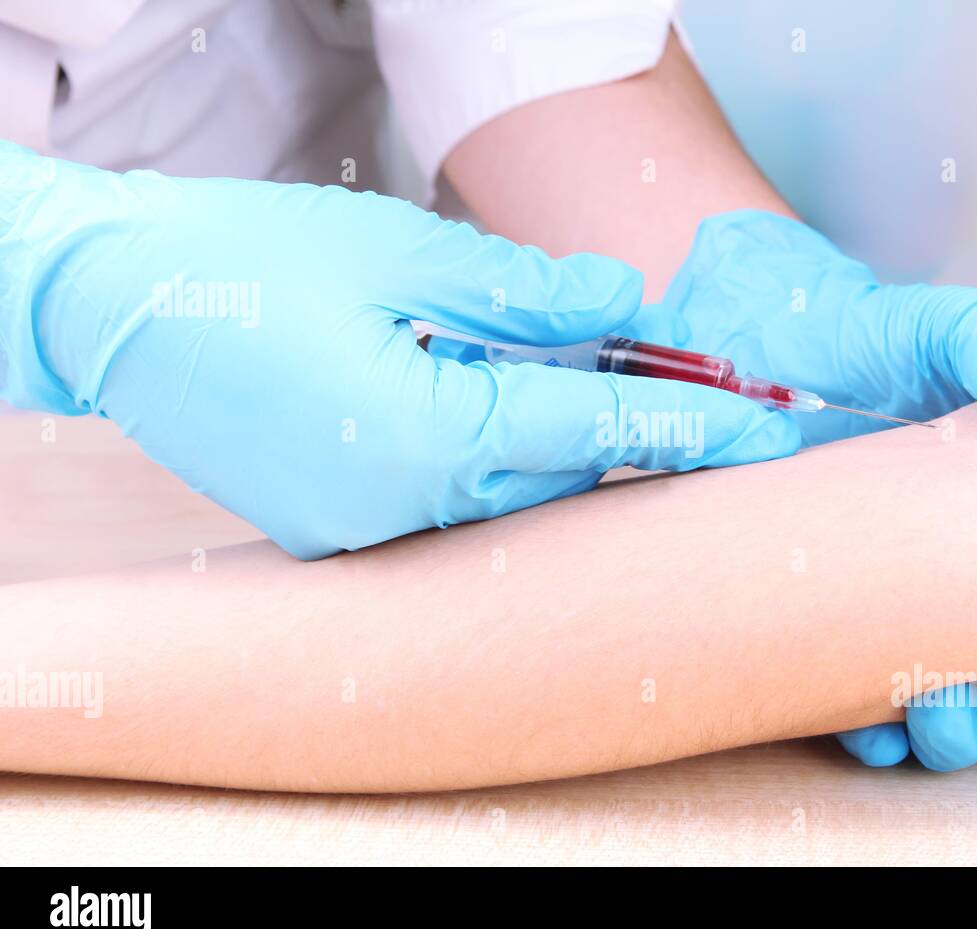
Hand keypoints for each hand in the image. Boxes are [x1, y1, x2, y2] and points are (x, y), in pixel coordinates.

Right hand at [0, 145, 799, 557]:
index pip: (598, 434)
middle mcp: (406, 508)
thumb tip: (624, 306)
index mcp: (428, 435)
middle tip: (684, 372)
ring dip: (552, 432)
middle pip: (561, 468)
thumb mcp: (401, 252)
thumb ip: (526, 294)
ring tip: (576, 367)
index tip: (770, 429)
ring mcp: (367, 530)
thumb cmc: (249, 260)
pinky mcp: (340, 526)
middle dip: (625, 420)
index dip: (692, 424)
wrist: (110, 303)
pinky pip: (449, 496)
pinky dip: (487, 448)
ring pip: (508, 487)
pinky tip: (486, 394)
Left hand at [626, 209, 976, 766]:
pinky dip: (877, 731)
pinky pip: (859, 709)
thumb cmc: (853, 339)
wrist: (749, 356)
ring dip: (964, 731)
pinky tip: (880, 725)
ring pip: (957, 710)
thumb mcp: (928, 330)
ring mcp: (897, 608)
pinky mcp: (822, 626)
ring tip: (949, 714)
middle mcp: (969, 577)